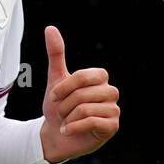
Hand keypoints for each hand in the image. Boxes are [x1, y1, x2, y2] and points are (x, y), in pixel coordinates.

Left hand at [39, 25, 119, 163]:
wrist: (56, 134)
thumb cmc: (59, 107)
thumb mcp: (55, 80)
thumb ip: (56, 54)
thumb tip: (50, 29)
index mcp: (100, 77)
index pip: (83, 76)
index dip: (64, 88)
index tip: (54, 97)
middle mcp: (111, 92)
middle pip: (83, 94)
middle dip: (65, 105)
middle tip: (63, 113)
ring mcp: (114, 109)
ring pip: (86, 109)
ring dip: (69, 118)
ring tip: (67, 122)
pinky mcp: (112, 126)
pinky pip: (92, 122)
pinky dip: (74, 127)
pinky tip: (69, 130)